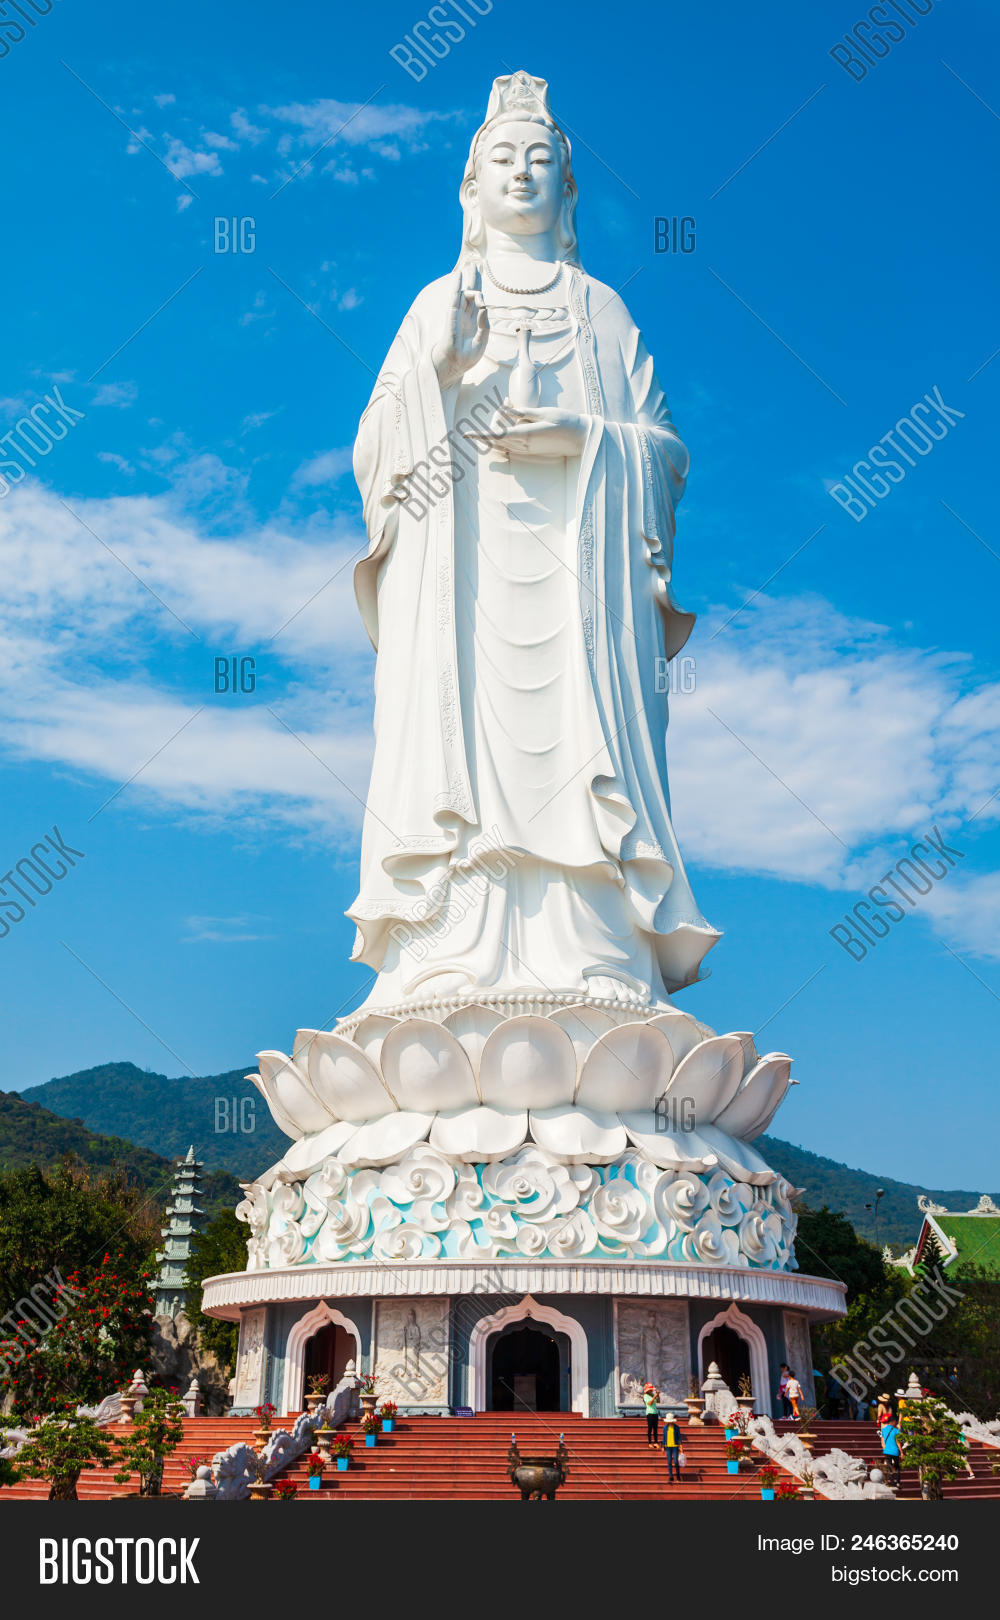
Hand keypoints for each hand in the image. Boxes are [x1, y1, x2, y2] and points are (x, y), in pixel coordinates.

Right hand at [432, 263, 488, 388]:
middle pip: (470, 294)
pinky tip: (458, 276)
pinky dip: (456, 288)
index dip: (479, 288)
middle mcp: (465, 316)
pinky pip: (454, 300)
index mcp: (473, 322)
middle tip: (476, 263)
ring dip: (467, 279)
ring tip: (471, 264)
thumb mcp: (481, 344)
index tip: (481, 274)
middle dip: (473, 279)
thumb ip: (484, 326)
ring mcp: (457, 317)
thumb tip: (484, 308)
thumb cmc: (465, 359)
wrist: (451, 369)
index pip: (477, 301)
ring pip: (463, 293)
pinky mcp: (451, 319)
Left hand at [467, 401, 588, 458]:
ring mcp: (526, 449)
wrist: (580, 438)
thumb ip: (523, 413)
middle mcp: (524, 445)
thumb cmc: (565, 422)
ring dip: (498, 425)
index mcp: (526, 434)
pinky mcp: (530, 450)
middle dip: (492, 421)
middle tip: (505, 402)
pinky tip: (511, 416)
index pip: (497, 435)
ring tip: (508, 404)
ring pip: (501, 440)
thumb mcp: (543, 412)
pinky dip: (505, 431)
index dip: (480, 434)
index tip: (466, 434)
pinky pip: (510, 443)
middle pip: (496, 437)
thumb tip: (505, 410)